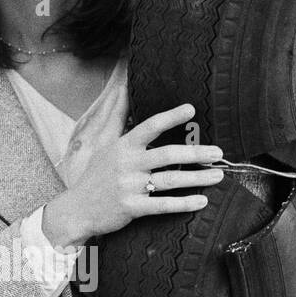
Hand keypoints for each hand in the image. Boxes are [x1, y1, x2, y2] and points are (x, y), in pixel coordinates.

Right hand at [42, 103, 224, 244]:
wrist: (76, 210)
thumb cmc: (95, 176)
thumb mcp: (104, 144)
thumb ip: (117, 117)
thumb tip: (123, 86)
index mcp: (123, 146)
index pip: (149, 126)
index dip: (171, 117)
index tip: (191, 109)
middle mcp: (127, 164)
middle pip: (167, 154)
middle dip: (196, 153)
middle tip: (218, 153)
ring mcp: (129, 186)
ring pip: (170, 180)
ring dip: (197, 178)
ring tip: (218, 175)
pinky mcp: (131, 208)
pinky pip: (162, 205)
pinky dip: (184, 203)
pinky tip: (202, 201)